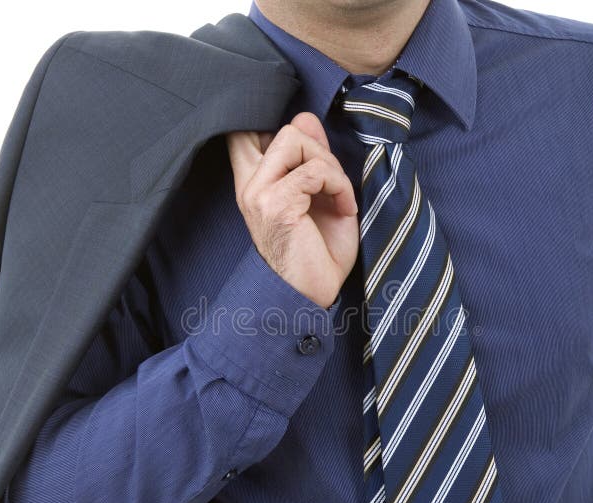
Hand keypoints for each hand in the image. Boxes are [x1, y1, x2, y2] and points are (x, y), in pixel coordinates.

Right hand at [226, 112, 359, 308]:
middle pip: (285, 129)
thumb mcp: (318, 196)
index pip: (247, 130)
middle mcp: (250, 185)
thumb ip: (311, 157)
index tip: (313, 149)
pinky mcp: (276, 204)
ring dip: (330, 165)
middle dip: (322, 148)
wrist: (312, 296)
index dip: (281, 124)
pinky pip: (315, 170)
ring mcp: (258, 193)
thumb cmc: (317, 253)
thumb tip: (305, 117)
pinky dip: (339, 185)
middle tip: (334, 183)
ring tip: (339, 196)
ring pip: (295, 139)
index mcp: (255, 182)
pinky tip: (345, 209)